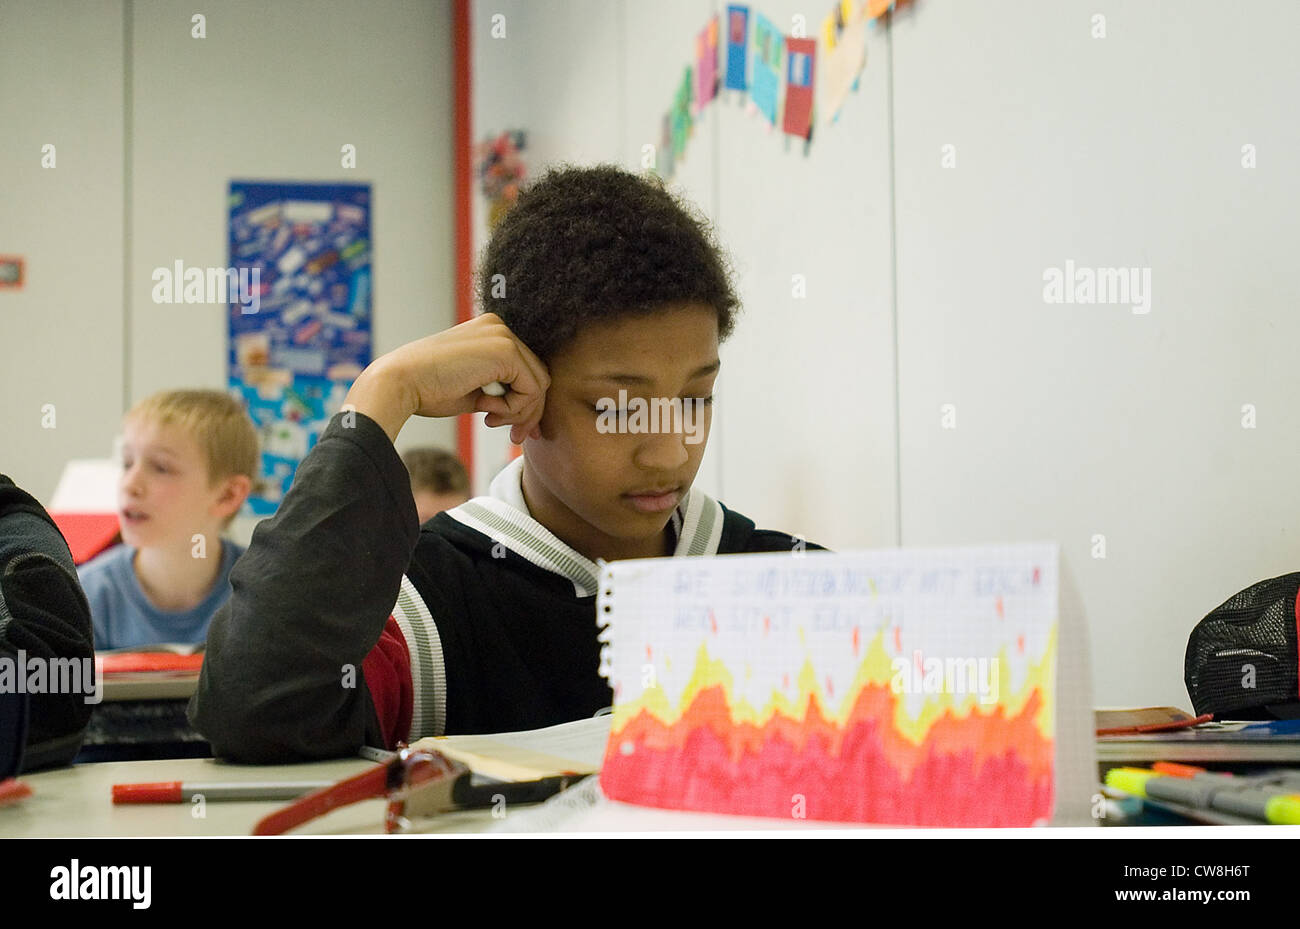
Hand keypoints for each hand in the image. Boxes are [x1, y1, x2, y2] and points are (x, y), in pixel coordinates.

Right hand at [345, 313, 549, 443]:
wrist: (399, 384)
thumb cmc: (428, 390)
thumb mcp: (473, 390)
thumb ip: (500, 393)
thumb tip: (530, 417)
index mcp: (490, 332)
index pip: (526, 371)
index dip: (527, 405)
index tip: (516, 431)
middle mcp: (500, 328)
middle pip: (538, 377)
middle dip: (528, 412)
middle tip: (513, 437)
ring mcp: (503, 336)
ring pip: (539, 385)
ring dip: (518, 412)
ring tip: (489, 418)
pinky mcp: (506, 351)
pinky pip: (531, 390)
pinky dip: (512, 409)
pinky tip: (484, 409)